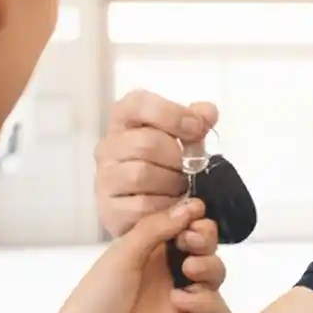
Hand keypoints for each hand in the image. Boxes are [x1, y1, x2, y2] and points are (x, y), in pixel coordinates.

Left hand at [22, 198, 226, 312]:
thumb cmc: (93, 303)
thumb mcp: (121, 255)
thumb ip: (156, 228)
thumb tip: (191, 205)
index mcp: (148, 251)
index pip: (182, 225)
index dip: (193, 217)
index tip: (196, 211)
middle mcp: (167, 272)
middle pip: (204, 245)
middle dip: (206, 236)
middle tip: (192, 239)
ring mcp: (180, 298)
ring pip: (215, 272)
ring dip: (209, 264)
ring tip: (190, 268)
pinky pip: (211, 305)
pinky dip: (201, 299)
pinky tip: (177, 301)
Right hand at [95, 89, 218, 236]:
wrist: (148, 207)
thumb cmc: (165, 164)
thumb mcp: (183, 138)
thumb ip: (197, 121)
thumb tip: (207, 113)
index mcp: (125, 119)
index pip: (139, 104)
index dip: (172, 115)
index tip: (197, 129)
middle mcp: (109, 145)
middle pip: (146, 143)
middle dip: (178, 158)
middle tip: (191, 168)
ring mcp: (105, 178)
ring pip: (140, 174)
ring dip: (172, 183)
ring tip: (182, 186)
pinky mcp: (109, 209)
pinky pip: (141, 205)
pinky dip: (166, 205)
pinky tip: (174, 203)